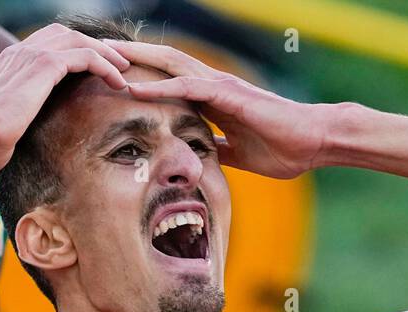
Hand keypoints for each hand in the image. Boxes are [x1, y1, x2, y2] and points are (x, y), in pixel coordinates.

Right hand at [0, 23, 130, 173]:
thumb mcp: (1, 130)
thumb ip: (10, 125)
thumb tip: (9, 145)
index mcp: (7, 65)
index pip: (43, 46)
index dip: (69, 53)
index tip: (90, 71)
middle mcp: (18, 53)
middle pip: (63, 34)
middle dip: (90, 45)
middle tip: (112, 63)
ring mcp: (31, 55)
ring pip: (78, 40)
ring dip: (105, 53)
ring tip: (123, 69)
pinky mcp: (44, 64)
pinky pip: (86, 56)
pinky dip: (106, 66)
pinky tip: (118, 82)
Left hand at [107, 40, 326, 178]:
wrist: (314, 142)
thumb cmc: (283, 147)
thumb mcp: (238, 154)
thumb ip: (216, 149)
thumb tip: (197, 159)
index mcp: (212, 98)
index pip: (168, 80)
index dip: (139, 75)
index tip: (108, 78)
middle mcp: (212, 85)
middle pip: (162, 63)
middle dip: (128, 58)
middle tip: (93, 55)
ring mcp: (220, 86)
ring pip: (169, 66)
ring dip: (135, 62)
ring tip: (102, 60)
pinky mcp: (229, 96)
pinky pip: (187, 88)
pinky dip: (159, 87)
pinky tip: (134, 87)